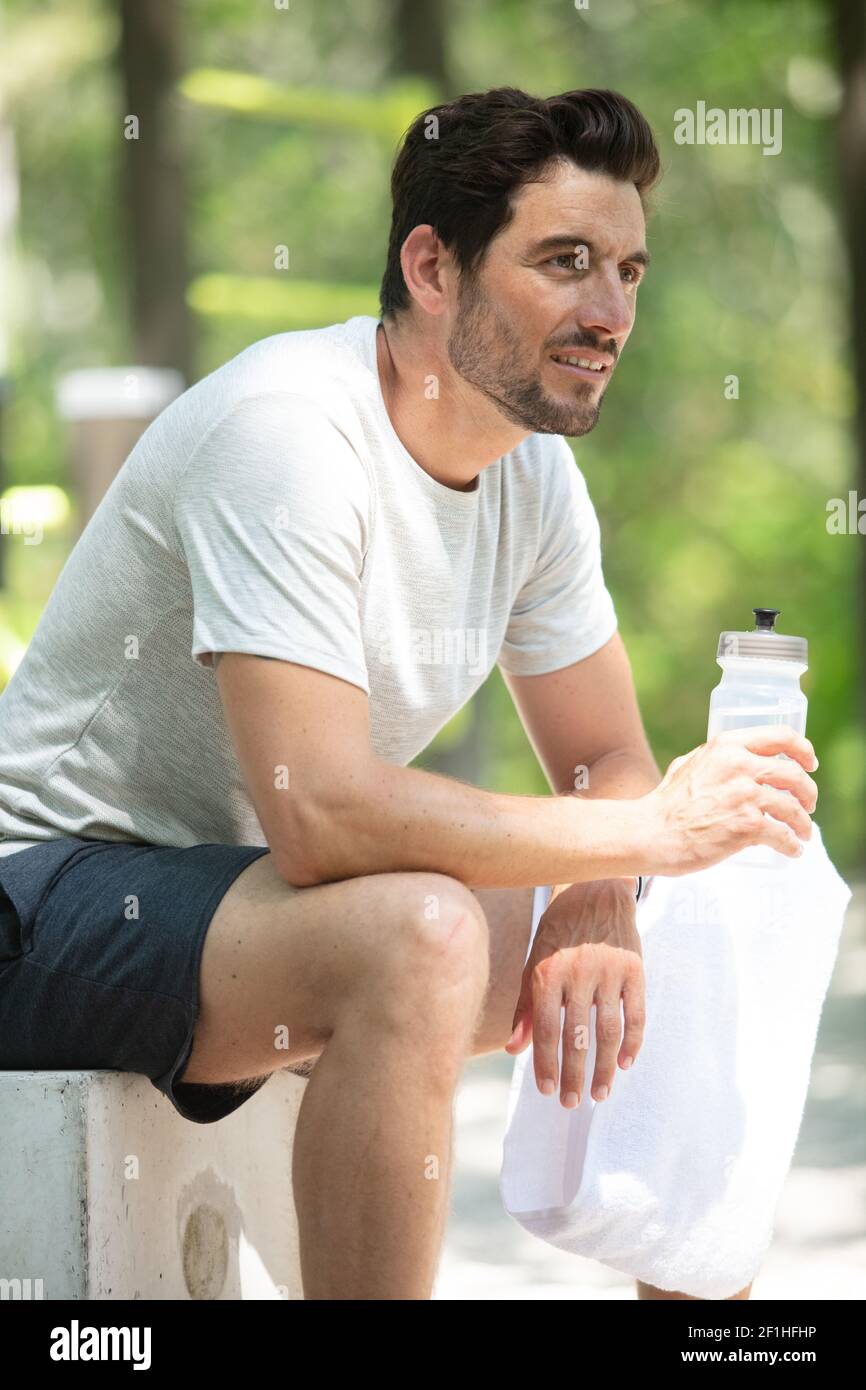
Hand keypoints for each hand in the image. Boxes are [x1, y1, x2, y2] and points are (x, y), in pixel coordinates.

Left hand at [505, 878, 644, 1107]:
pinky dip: (633, 1042)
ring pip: (608, 1031)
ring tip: (599, 1093)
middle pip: (576, 1035)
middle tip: (571, 1103)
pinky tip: (625, 1063)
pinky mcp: (635, 968)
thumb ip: (525, 1006)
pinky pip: (636, 1014)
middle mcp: (577, 972)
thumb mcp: (534, 960)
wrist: (595, 888)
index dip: (545, 1063)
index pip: (545, 1028)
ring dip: (604, 1067)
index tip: (546, 1091)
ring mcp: (609, 970)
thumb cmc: (558, 931)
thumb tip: (513, 1049)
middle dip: (573, 1074)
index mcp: (547, 971)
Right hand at [640, 725, 818, 875]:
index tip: (810, 763)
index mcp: (727, 746)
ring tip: (803, 833)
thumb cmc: (665, 803)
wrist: (650, 833)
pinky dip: (792, 844)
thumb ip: (716, 760)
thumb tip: (737, 763)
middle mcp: (740, 765)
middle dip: (808, 792)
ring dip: (803, 823)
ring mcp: (745, 796)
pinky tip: (792, 850)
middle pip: (794, 774)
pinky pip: (783, 835)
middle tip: (808, 805)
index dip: (803, 750)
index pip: (781, 736)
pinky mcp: (747, 826)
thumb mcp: (689, 764)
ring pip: (793, 807)